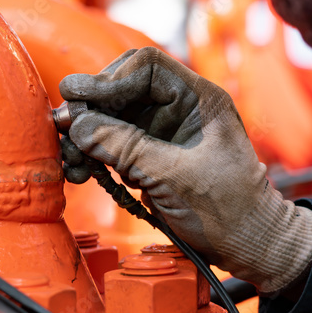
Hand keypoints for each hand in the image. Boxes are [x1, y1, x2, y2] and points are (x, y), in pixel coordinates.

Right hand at [59, 47, 311, 292]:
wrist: (248, 246)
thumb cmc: (230, 210)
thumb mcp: (173, 176)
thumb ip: (124, 147)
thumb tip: (77, 125)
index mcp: (198, 99)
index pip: (146, 67)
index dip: (109, 77)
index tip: (79, 97)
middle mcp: (177, 108)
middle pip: (120, 89)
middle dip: (91, 109)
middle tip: (63, 128)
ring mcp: (161, 132)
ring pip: (109, 118)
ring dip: (84, 136)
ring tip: (70, 159)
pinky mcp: (148, 156)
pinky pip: (110, 144)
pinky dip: (91, 154)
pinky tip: (79, 170)